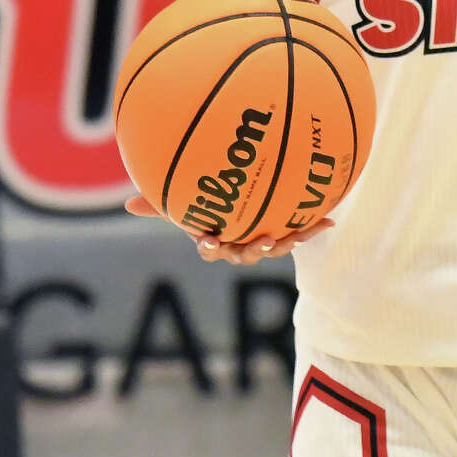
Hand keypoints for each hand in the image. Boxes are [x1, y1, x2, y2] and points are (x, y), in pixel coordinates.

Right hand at [123, 194, 333, 263]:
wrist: (250, 205)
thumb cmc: (209, 205)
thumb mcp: (186, 202)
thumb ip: (161, 204)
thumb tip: (126, 203)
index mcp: (216, 239)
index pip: (210, 249)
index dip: (211, 247)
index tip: (210, 239)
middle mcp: (240, 245)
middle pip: (245, 254)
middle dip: (253, 250)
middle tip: (262, 241)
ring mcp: (264, 241)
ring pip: (274, 248)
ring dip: (284, 243)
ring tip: (294, 236)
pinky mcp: (286, 234)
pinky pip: (300, 234)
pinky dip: (314, 228)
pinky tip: (330, 219)